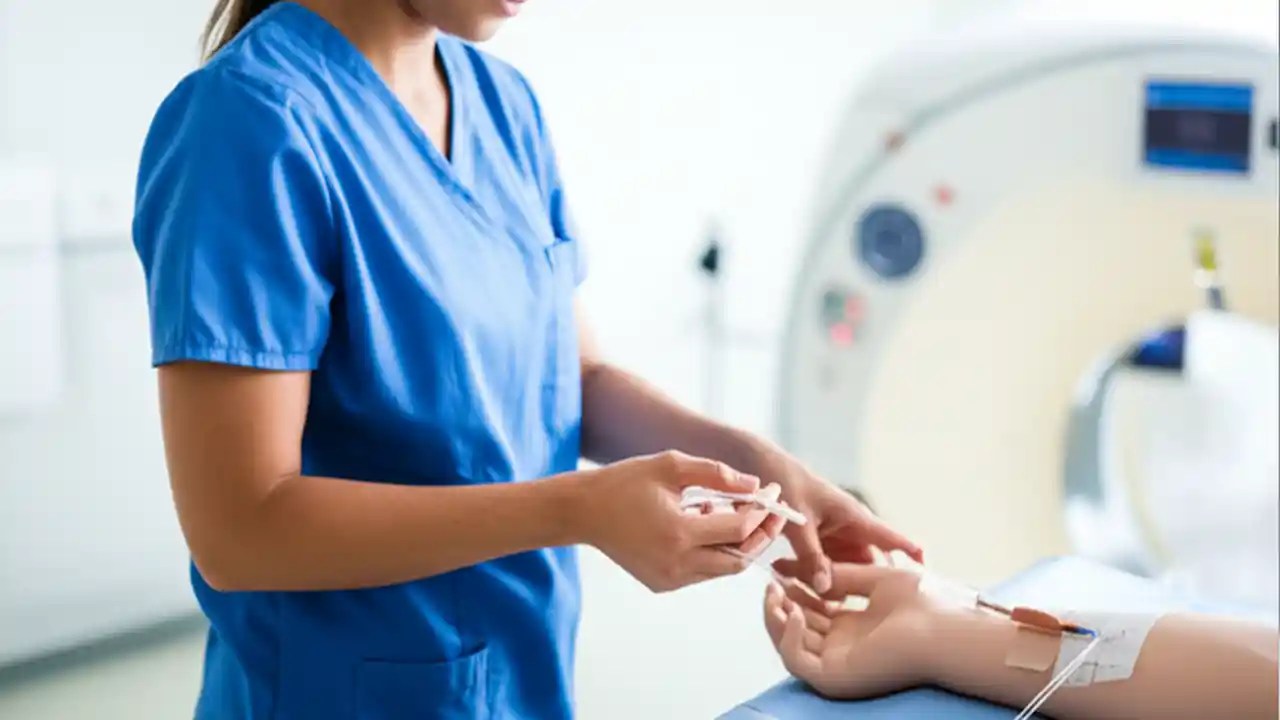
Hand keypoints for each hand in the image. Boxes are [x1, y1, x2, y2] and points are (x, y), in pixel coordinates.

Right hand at [578, 451, 787, 592]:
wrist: (583, 512)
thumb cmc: (625, 482)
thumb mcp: (671, 466)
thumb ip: (717, 474)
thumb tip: (755, 486)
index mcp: (679, 533)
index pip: (739, 529)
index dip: (762, 511)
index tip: (772, 493)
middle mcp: (677, 564)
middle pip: (740, 558)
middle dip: (760, 535)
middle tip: (770, 512)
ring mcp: (670, 578)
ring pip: (723, 568)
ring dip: (736, 542)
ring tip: (727, 510)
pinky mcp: (663, 584)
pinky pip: (702, 571)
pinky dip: (713, 550)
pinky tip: (701, 522)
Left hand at [756, 451, 922, 593]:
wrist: (759, 464)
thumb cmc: (786, 482)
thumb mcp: (798, 520)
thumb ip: (810, 555)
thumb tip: (826, 588)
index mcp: (855, 517)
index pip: (893, 539)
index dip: (912, 556)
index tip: (925, 577)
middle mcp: (850, 530)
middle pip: (864, 567)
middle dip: (850, 583)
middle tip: (824, 596)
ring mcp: (834, 537)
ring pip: (841, 570)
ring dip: (822, 579)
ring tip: (792, 580)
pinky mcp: (817, 541)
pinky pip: (820, 565)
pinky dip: (807, 572)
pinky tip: (784, 574)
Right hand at [763, 562, 938, 698]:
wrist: (942, 630)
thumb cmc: (923, 605)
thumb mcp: (876, 579)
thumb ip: (842, 575)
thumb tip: (811, 572)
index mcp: (855, 629)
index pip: (813, 613)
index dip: (796, 592)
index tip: (782, 571)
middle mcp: (843, 649)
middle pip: (798, 628)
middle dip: (781, 604)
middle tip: (772, 583)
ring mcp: (837, 665)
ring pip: (789, 646)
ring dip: (776, 619)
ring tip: (775, 594)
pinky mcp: (833, 677)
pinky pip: (796, 661)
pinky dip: (787, 637)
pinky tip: (796, 613)